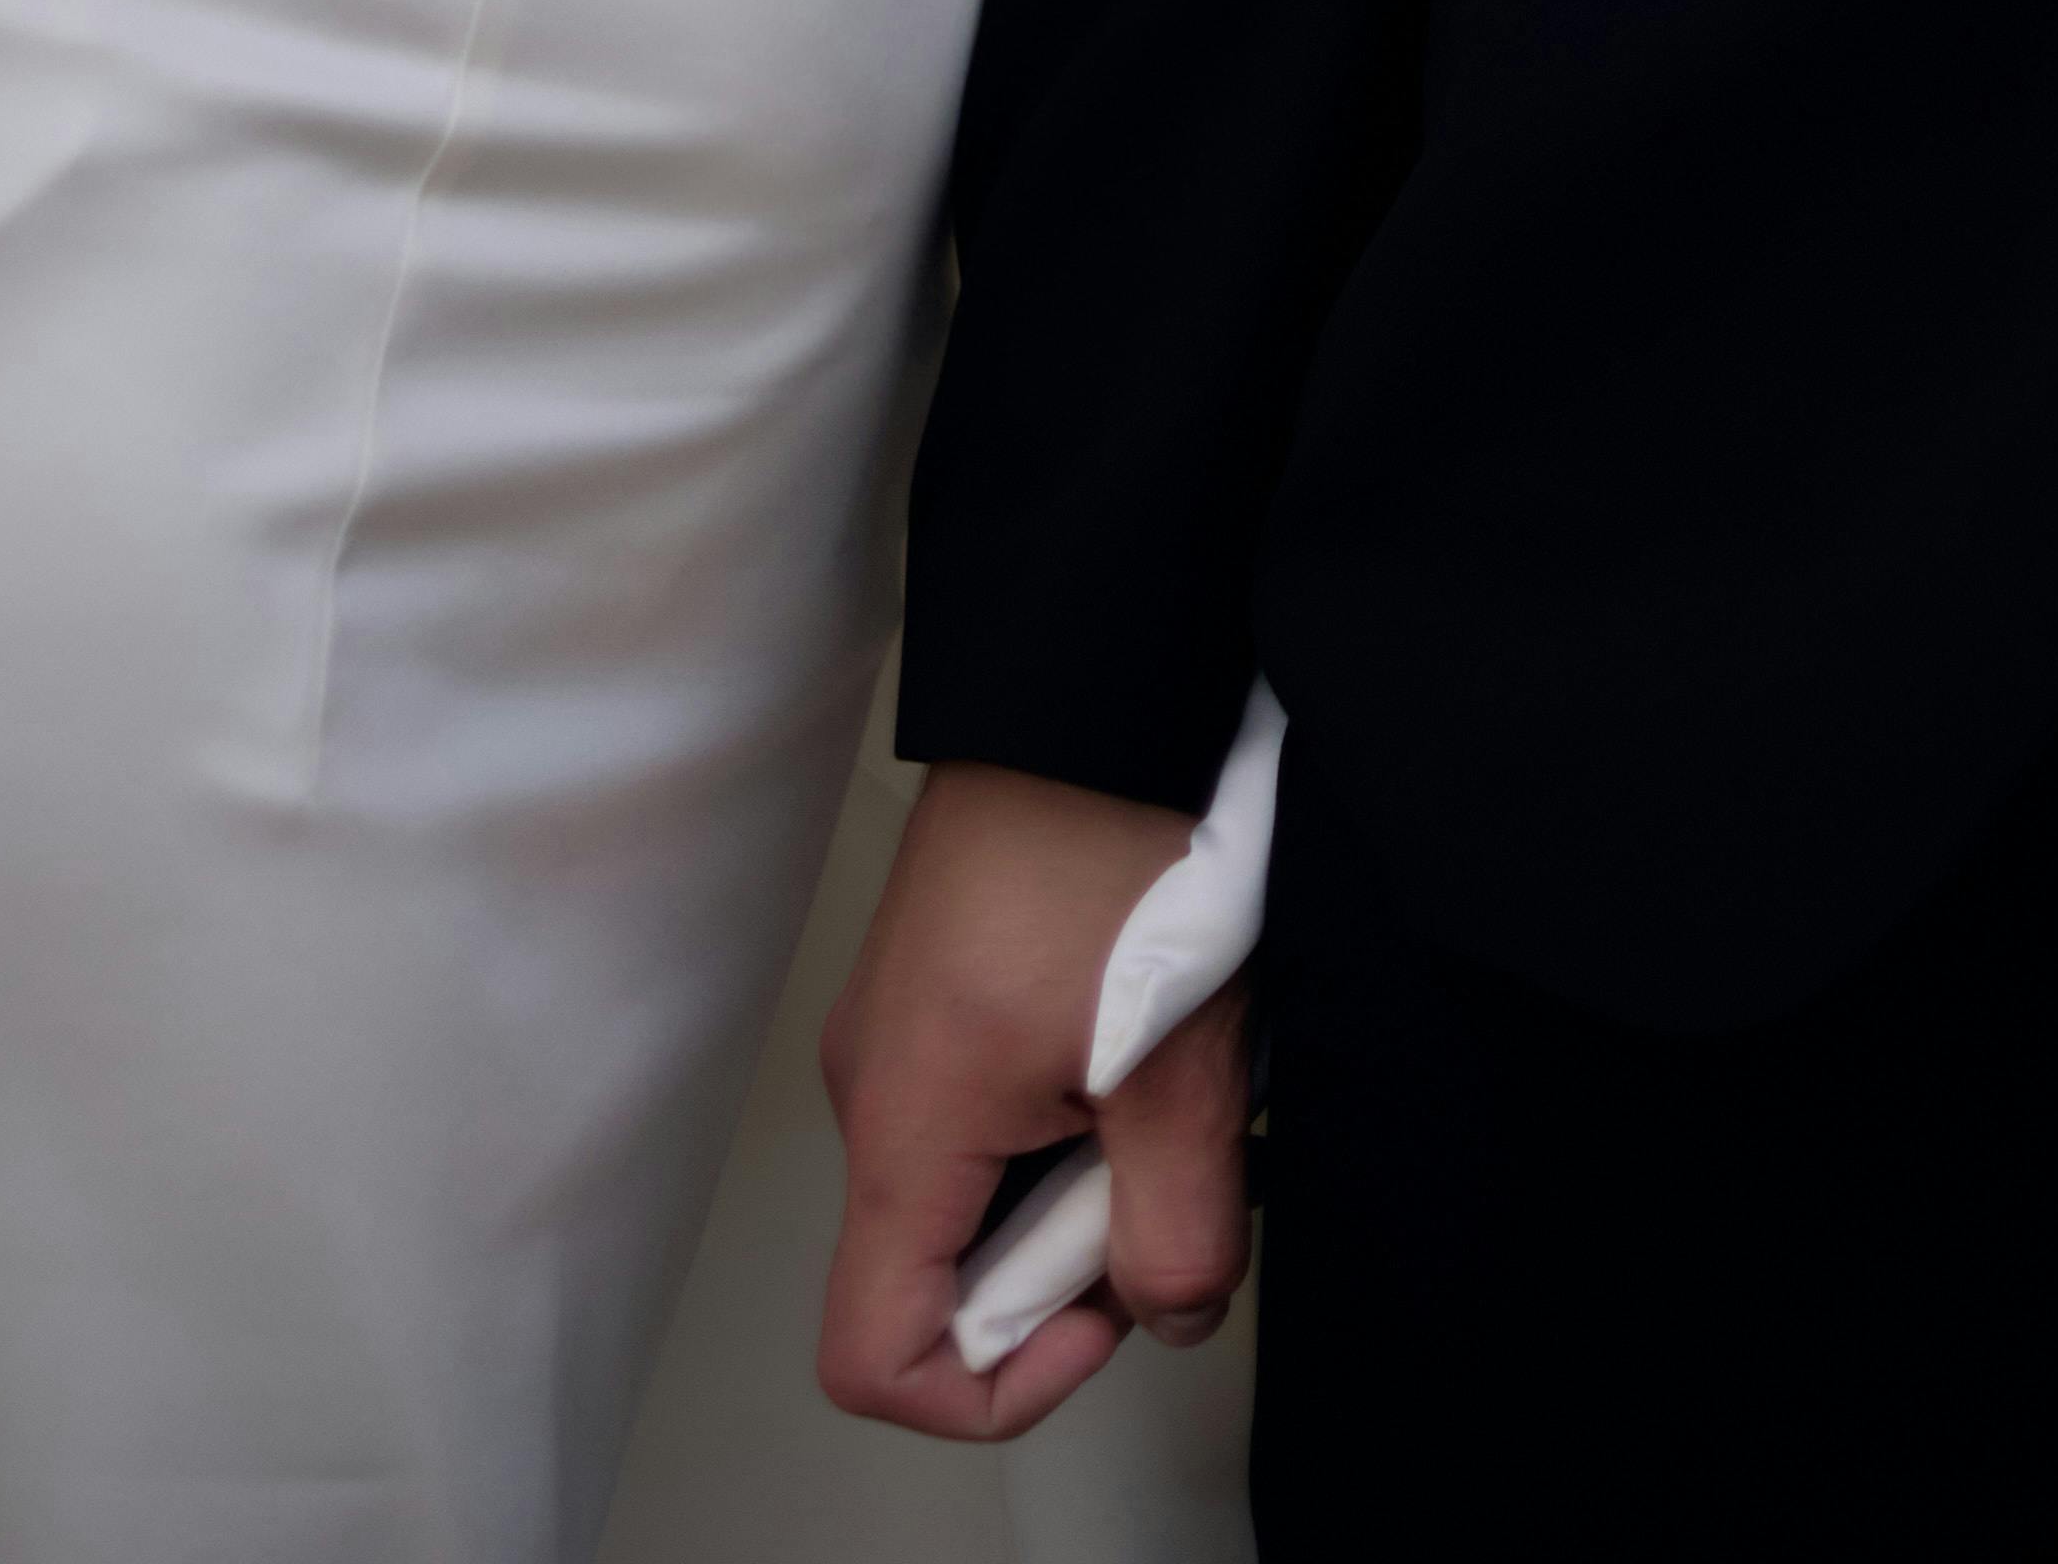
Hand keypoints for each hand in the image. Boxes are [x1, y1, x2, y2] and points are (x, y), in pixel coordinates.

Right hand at [818, 762, 1252, 1440]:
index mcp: (905, 1122)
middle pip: (943, 1268)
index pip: (878, 1356)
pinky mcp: (942, 978)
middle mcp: (874, 1084)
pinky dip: (1073, 1101)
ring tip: (1172, 1069)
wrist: (1095, 673)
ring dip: (1086, 1165)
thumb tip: (1172, 1311)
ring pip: (979, 1180)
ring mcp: (904, 1027)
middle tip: (1170, 1155)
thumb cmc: (1115, 832)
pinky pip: (990, 1101)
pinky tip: (1152, 1027)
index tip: (1104, 1305)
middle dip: (1071, 1253)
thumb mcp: (1183, 1062)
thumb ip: (1180, 1226)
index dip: (996, 1383)